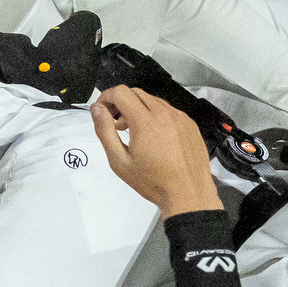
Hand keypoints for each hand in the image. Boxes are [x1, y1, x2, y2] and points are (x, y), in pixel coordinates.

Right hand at [91, 86, 222, 218]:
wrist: (188, 194)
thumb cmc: (157, 182)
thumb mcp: (120, 161)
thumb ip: (105, 132)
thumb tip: (97, 112)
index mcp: (145, 122)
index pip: (120, 92)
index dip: (106, 97)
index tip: (102, 107)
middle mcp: (164, 115)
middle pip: (135, 93)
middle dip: (121, 103)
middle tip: (115, 122)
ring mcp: (179, 118)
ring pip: (152, 100)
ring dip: (138, 109)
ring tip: (134, 131)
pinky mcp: (189, 123)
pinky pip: (168, 111)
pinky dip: (156, 116)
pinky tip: (153, 136)